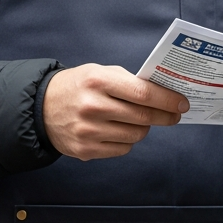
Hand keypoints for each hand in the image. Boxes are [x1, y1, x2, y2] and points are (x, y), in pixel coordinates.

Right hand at [43, 63, 187, 160]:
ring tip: (138, 120)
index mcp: (97, 82)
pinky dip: (128, 140)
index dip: (168, 100)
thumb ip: (130, 82)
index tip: (183, 103)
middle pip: (144, 116)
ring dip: (144, 128)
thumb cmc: (79, 87)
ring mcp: (88, 131)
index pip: (143, 93)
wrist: (40, 108)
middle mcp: (92, 106)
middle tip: (174, 115)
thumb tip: (166, 94)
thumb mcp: (100, 73)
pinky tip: (118, 130)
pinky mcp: (85, 150)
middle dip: (165, 116)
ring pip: (137, 135)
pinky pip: (123, 148)